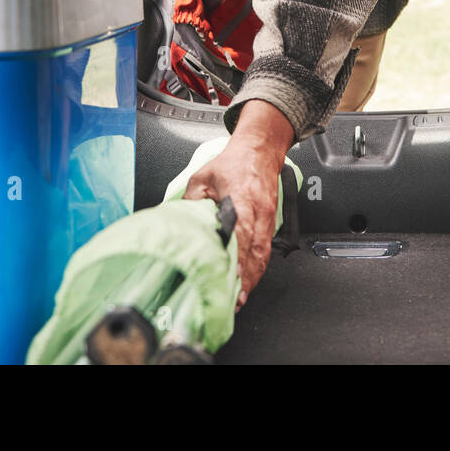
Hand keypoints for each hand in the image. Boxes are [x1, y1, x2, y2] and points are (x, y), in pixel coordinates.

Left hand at [182, 100, 292, 309]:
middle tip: (233, 300)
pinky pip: (265, 250)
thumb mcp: (203, 177)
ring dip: (252, 278)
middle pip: (255, 251)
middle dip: (245, 278)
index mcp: (242, 198)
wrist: (260, 150)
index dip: (237, 257)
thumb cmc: (235, 162)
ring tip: (239, 298)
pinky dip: (257, 268)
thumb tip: (179, 223)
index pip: (241, 232)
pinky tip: (248, 281)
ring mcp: (268, 218)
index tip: (232, 276)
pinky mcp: (270, 223)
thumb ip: (192, 201)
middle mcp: (259, 211)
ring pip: (263, 255)